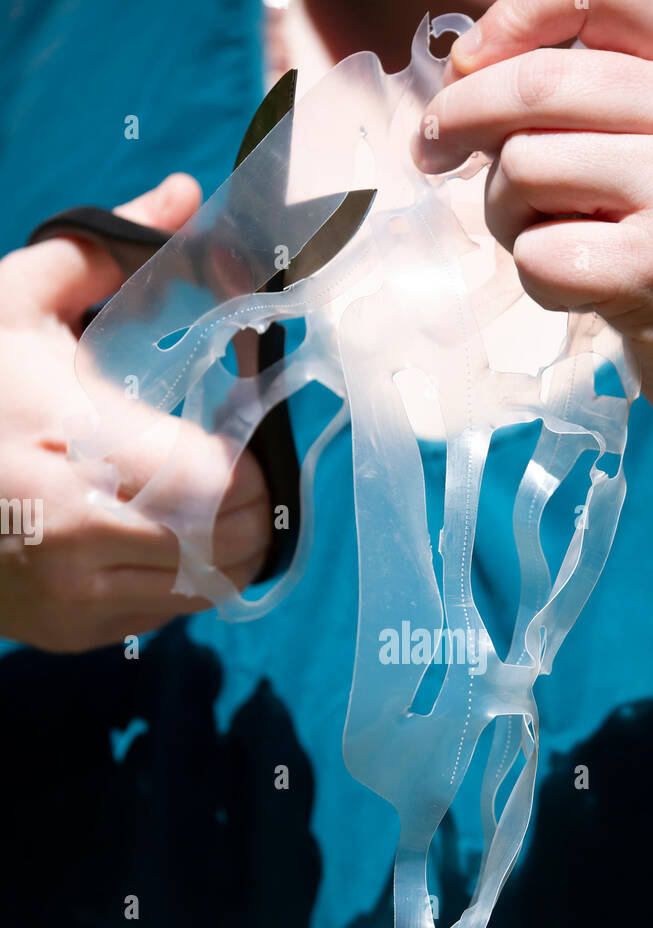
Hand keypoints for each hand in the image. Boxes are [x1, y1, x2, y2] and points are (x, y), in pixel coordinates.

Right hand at [0, 174, 271, 651]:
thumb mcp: (18, 305)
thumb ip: (107, 251)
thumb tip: (190, 196)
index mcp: (75, 446)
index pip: (219, 484)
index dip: (252, 462)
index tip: (244, 429)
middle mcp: (79, 535)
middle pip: (229, 544)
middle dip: (255, 506)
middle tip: (245, 470)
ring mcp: (75, 597)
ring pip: (208, 588)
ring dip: (227, 548)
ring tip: (209, 503)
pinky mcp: (73, 632)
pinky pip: (169, 615)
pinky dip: (184, 580)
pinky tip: (160, 538)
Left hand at [413, 0, 652, 476]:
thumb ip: (601, 104)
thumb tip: (467, 79)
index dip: (512, 20)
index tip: (466, 63)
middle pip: (535, 88)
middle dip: (460, 118)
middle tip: (430, 151)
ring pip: (524, 169)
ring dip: (504, 213)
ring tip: (544, 239)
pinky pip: (536, 255)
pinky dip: (536, 278)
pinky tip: (581, 290)